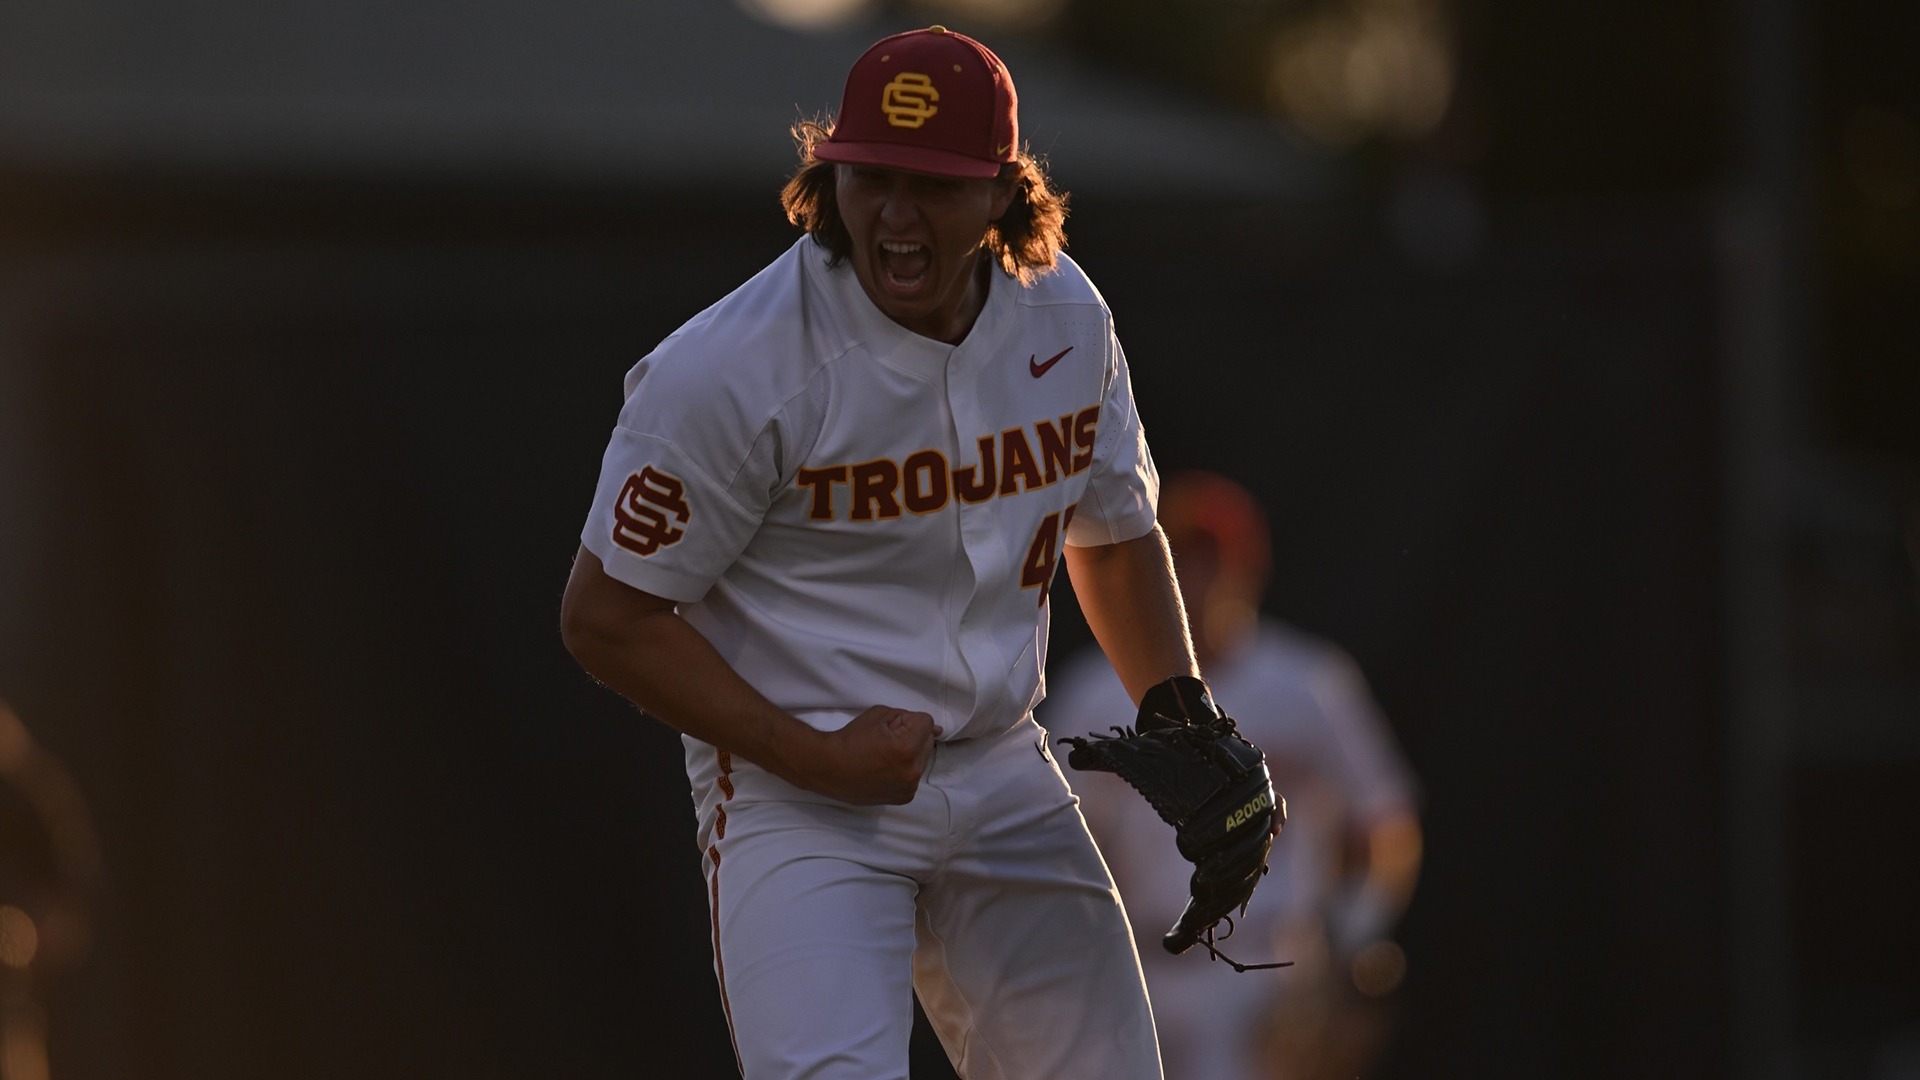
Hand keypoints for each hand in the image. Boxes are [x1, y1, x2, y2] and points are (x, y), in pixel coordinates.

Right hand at [782, 705, 940, 804]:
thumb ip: (909, 718)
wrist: (828, 768)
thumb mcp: (879, 715)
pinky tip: (885, 769)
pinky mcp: (904, 797)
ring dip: (911, 754)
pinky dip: (905, 769)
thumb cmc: (851, 738)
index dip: (908, 720)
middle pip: (927, 742)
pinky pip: (914, 775)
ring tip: (884, 757)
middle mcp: (911, 772)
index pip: (926, 722)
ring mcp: (908, 787)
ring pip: (922, 759)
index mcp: (906, 749)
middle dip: (912, 737)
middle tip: (886, 741)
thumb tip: (936, 730)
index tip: (889, 728)